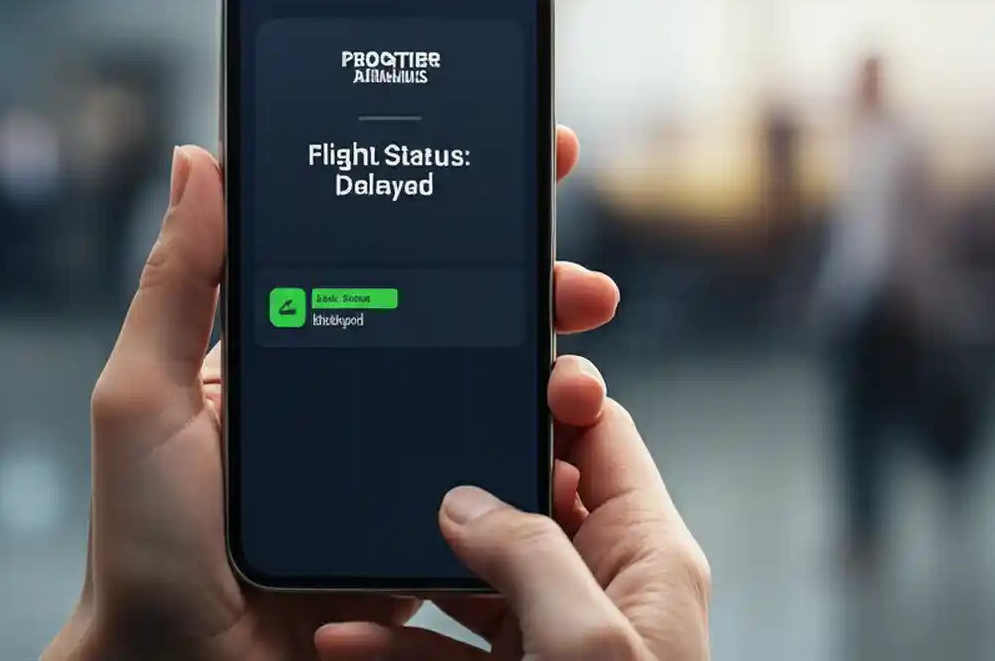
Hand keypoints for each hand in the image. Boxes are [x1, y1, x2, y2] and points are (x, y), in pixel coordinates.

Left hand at [43, 128, 621, 660]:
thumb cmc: (144, 543)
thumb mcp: (143, 399)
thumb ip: (176, 287)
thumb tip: (200, 164)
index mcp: (290, 349)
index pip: (375, 258)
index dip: (441, 211)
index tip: (504, 167)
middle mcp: (350, 395)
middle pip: (456, 322)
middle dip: (529, 290)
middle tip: (574, 279)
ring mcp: (391, 463)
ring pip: (488, 397)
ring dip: (549, 372)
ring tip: (578, 368)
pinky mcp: (422, 528)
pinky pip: (493, 484)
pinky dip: (539, 460)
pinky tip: (568, 444)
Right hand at [314, 390, 710, 658]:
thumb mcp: (586, 645)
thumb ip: (528, 554)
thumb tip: (464, 499)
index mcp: (644, 555)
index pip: (601, 437)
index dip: (553, 393)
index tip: (499, 362)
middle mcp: (600, 587)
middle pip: (525, 498)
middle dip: (459, 482)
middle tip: (400, 455)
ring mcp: (553, 637)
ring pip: (476, 574)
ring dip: (412, 569)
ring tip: (353, 565)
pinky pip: (449, 643)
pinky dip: (399, 637)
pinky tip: (350, 638)